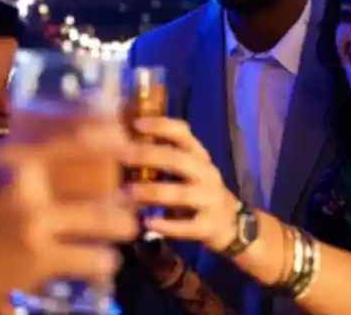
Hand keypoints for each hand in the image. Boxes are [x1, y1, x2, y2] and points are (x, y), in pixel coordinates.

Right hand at [0, 116, 137, 313]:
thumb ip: (7, 159)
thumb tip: (38, 146)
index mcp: (8, 154)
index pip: (72, 137)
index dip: (109, 137)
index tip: (127, 140)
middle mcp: (24, 182)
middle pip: (99, 183)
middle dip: (123, 195)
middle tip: (130, 200)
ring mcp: (33, 221)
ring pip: (104, 222)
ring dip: (121, 228)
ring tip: (124, 230)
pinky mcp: (38, 259)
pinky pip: (91, 259)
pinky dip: (103, 260)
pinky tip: (103, 260)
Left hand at [123, 117, 241, 251]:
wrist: (230, 224)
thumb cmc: (196, 190)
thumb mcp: (187, 169)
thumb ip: (164, 155)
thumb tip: (123, 138)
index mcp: (199, 156)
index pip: (183, 133)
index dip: (161, 126)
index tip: (136, 124)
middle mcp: (207, 174)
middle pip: (178, 160)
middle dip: (147, 156)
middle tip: (119, 157)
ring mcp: (210, 200)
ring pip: (180, 193)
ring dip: (150, 192)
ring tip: (125, 193)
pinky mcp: (209, 226)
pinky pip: (186, 226)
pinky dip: (165, 225)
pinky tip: (146, 222)